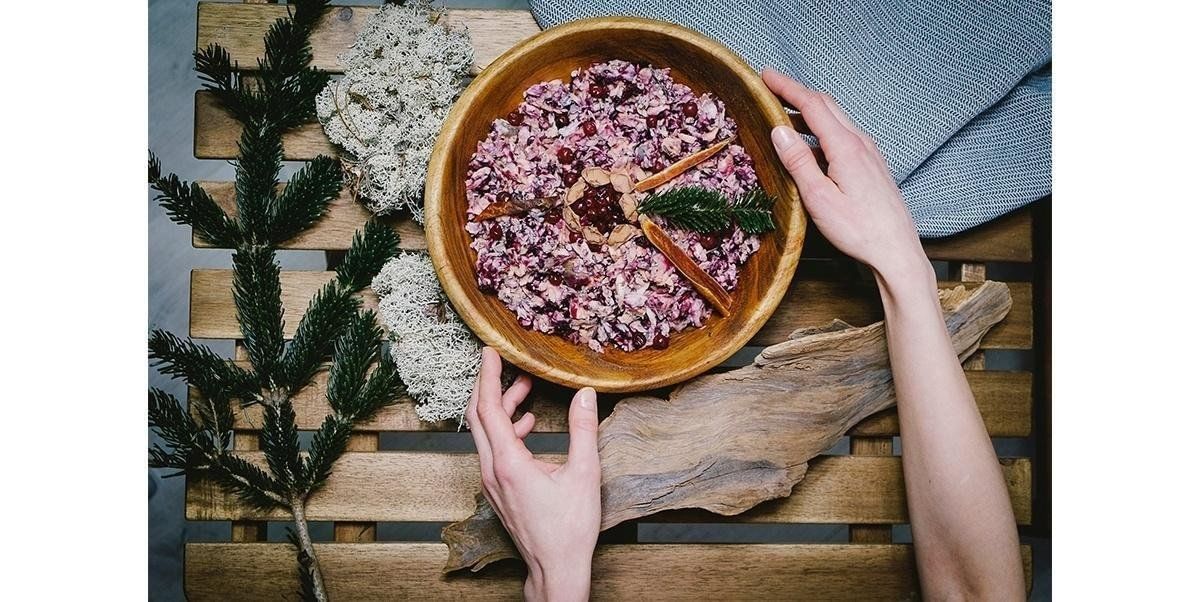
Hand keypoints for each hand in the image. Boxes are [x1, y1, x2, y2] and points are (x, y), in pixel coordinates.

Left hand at [466, 347, 601, 601]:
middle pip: (478, 417)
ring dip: (501, 408)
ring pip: (485, 434)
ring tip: (525, 389)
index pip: (487, 408)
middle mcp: (491, 471)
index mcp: (508, 463)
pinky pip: (493, 450)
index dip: (487, 376)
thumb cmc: (569, 529)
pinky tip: (526, 425)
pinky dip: (506, 430)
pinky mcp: (498, 490)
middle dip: (491, 385)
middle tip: (505, 362)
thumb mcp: (584, 474)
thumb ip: (583, 430)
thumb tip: (585, 395)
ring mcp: (491, 483)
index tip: (489, 351)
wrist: (555, 569)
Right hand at [763, 70, 927, 282]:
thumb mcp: (819, 198)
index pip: (812, 105)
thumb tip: (779, 130)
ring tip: (786, 113)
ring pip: (837, 119)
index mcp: (845, 147)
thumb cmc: (857, 229)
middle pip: (826, 106)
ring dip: (811, 111)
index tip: (765, 76)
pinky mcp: (872, 165)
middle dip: (798, 93)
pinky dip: (823, 128)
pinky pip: (845, 135)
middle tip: (772, 87)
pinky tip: (813, 144)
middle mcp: (860, 143)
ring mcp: (869, 153)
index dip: (787, 88)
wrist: (896, 250)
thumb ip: (798, 162)